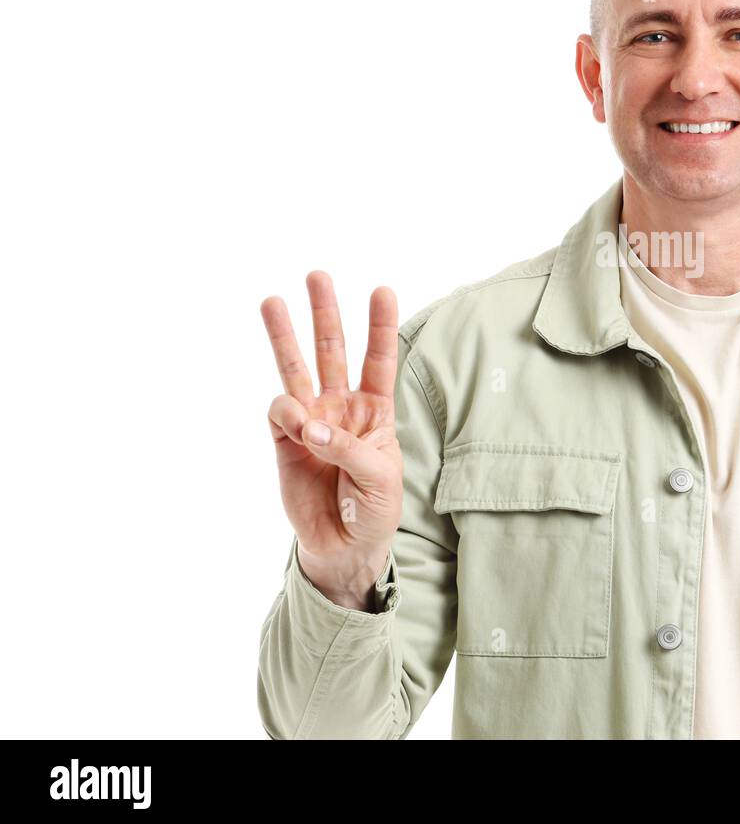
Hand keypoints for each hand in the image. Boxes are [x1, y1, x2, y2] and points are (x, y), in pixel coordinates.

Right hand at [261, 271, 402, 606]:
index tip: (383, 290)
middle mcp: (341, 407)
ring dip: (285, 336)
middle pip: (333, 351)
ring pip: (296, 369)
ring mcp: (311, 421)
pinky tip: (297, 426)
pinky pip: (280, 412)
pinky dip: (286, 412)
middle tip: (317, 276)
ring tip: (272, 300)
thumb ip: (350, 449)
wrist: (344, 547)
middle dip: (326, 314)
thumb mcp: (380, 480)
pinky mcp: (284, 442)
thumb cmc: (373, 510)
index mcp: (376, 411)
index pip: (379, 360)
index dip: (380, 326)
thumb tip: (311, 425)